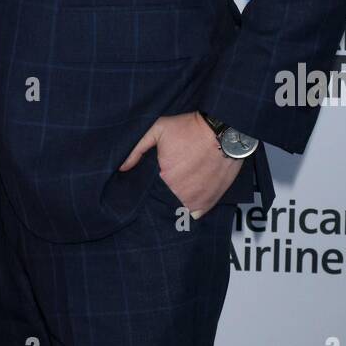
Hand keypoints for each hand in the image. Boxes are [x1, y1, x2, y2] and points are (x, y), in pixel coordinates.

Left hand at [119, 111, 241, 216]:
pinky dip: (189, 210)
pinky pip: (194, 216)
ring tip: (172, 195)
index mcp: (164, 179)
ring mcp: (195, 201)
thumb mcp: (158, 129)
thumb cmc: (190, 129)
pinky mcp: (209, 203)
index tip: (147, 187)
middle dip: (159, 199)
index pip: (147, 195)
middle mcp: (179, 194)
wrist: (223, 132)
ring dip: (173, 206)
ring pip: (177, 212)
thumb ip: (137, 148)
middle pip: (161, 204)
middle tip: (160, 190)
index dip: (146, 192)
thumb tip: (122, 167)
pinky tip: (185, 200)